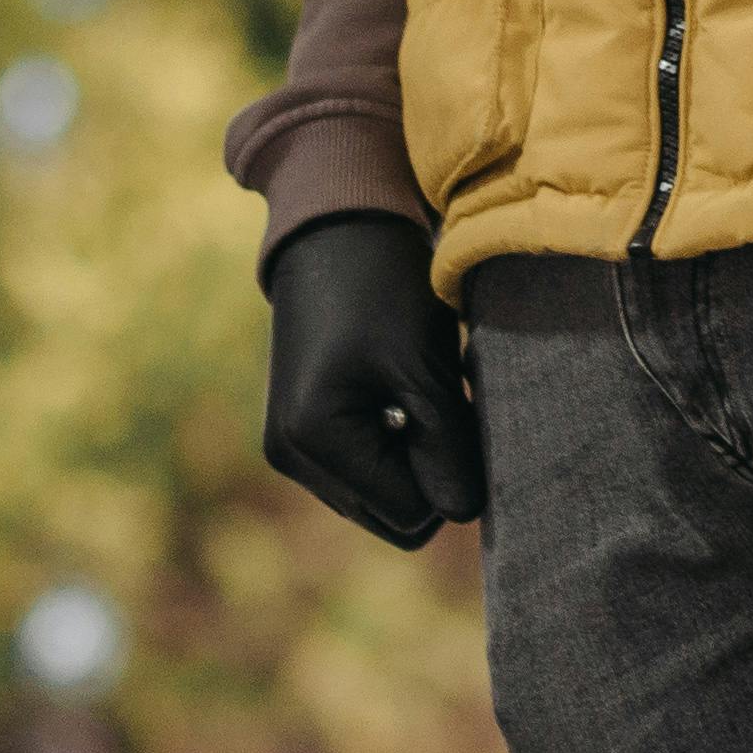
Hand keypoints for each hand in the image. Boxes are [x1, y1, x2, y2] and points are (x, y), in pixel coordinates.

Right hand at [262, 211, 484, 549]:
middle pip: (393, 519)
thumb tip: (463, 513)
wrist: (337, 233)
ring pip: (380, 502)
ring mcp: (290, 449)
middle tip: (434, 403)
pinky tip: (392, 396)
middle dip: (427, 472)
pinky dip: (391, 447)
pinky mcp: (299, 438)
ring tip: (410, 394)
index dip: (446, 470)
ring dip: (411, 459)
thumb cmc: (386, 290)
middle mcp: (290, 455)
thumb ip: (449, 451)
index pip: (411, 514)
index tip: (447, 407)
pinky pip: (364, 476)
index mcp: (312, 439)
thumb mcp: (427, 371)